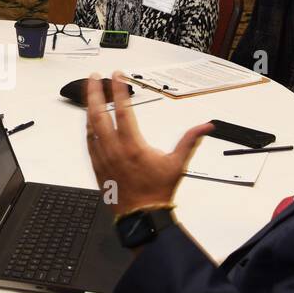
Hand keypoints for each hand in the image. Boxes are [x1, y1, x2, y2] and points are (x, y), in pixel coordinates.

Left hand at [84, 72, 212, 215]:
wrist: (142, 216)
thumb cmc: (158, 191)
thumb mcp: (178, 164)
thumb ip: (190, 140)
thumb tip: (205, 126)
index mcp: (133, 146)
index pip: (123, 110)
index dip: (119, 90)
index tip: (116, 76)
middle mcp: (114, 150)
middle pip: (99, 113)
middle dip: (95, 92)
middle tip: (94, 78)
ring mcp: (103, 158)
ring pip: (91, 127)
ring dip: (90, 107)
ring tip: (90, 93)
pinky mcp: (97, 167)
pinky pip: (89, 142)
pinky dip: (88, 128)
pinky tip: (89, 120)